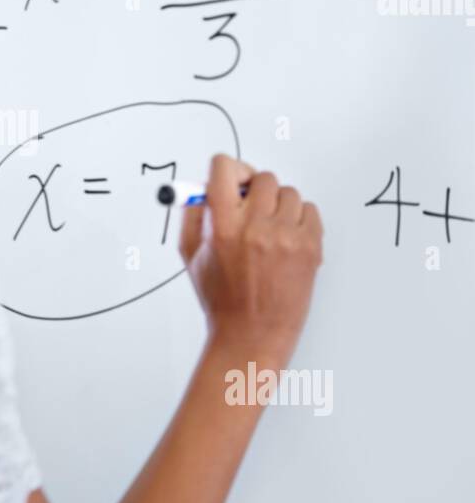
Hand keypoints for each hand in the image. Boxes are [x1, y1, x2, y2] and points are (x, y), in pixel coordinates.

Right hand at [179, 154, 323, 365]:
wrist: (253, 334)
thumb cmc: (221, 298)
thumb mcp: (191, 255)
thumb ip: (194, 213)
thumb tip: (202, 183)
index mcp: (222, 226)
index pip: (225, 168)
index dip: (227, 170)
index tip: (230, 180)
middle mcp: (256, 228)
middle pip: (262, 177)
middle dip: (255, 191)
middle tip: (251, 210)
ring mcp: (287, 237)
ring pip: (288, 192)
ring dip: (278, 206)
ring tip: (270, 230)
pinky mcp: (311, 247)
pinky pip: (310, 209)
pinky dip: (299, 220)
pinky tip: (286, 240)